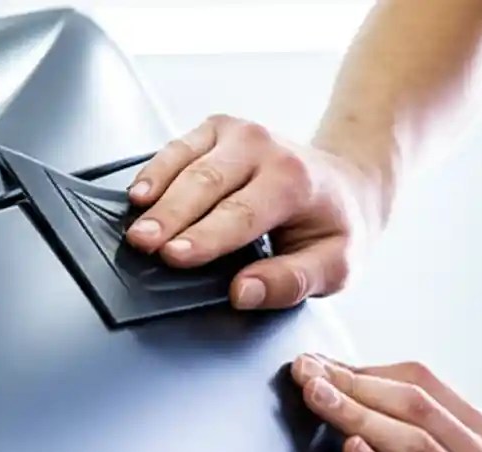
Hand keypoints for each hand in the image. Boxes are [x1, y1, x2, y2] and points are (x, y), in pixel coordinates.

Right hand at [126, 115, 384, 309]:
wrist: (346, 183)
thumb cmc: (335, 228)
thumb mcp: (335, 266)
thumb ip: (291, 282)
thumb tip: (242, 292)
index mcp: (295, 180)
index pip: (241, 213)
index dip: (205, 237)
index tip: (173, 257)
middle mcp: (264, 148)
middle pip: (206, 183)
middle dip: (171, 216)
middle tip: (142, 244)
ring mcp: (238, 133)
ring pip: (186, 161)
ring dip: (156, 194)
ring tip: (134, 225)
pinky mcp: (216, 130)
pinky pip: (177, 148)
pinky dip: (155, 172)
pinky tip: (139, 196)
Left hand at [290, 354, 481, 451]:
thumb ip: (436, 445)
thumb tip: (365, 405)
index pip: (424, 384)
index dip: (366, 369)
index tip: (322, 364)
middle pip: (416, 405)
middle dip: (353, 383)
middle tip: (305, 370)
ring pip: (413, 445)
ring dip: (356, 415)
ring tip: (315, 396)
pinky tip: (349, 451)